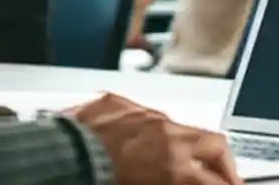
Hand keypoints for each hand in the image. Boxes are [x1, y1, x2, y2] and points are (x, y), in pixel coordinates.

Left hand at [66, 92, 241, 184]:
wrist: (54, 159)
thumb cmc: (92, 181)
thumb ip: (172, 182)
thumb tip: (180, 180)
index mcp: (175, 166)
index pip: (217, 180)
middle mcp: (167, 135)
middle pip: (215, 146)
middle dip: (223, 164)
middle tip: (223, 178)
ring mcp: (144, 115)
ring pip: (179, 127)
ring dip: (185, 144)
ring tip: (178, 160)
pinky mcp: (117, 103)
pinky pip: (141, 115)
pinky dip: (145, 130)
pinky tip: (134, 142)